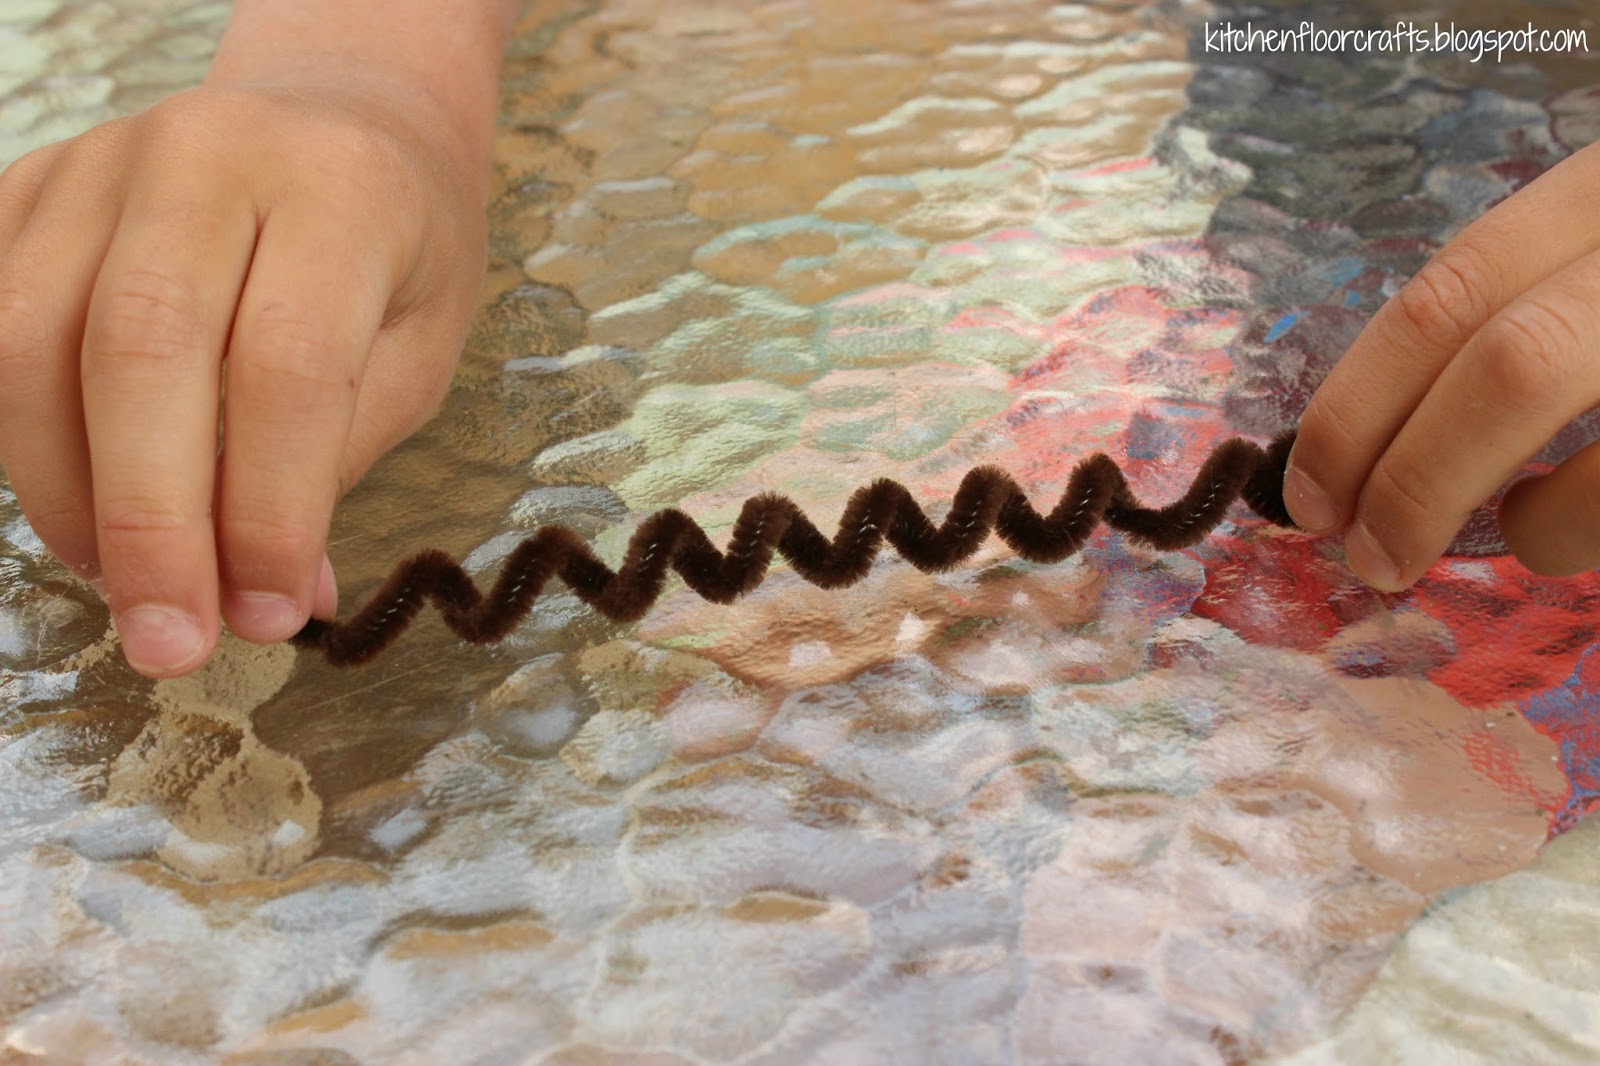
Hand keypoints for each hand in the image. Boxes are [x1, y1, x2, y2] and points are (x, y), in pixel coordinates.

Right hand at [0, 80, 487, 676]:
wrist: (338, 125)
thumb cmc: (394, 250)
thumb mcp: (416, 349)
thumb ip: (338, 461)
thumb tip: (273, 601)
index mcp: (339, 190)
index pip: (285, 364)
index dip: (268, 507)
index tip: (269, 613)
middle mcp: (209, 153)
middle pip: (140, 349)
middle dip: (151, 522)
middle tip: (173, 640)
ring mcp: (103, 161)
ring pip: (32, 339)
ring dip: (69, 494)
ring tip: (129, 585)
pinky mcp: (31, 187)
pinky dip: (20, 438)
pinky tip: (79, 511)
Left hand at [1283, 139, 1599, 589]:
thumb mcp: (1591, 267)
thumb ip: (1510, 324)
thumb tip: (1360, 454)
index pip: (1450, 294)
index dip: (1358, 405)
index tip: (1305, 494)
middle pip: (1515, 363)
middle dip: (1415, 481)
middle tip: (1369, 560)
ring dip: (1544, 527)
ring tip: (1528, 530)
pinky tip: (1591, 527)